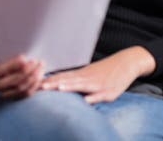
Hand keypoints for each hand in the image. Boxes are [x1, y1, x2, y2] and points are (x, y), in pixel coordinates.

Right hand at [0, 55, 43, 98]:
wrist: (11, 71)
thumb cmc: (11, 60)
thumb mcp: (9, 55)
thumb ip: (16, 57)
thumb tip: (24, 57)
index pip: (0, 70)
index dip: (12, 64)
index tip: (24, 58)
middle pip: (14, 80)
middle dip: (28, 71)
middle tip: (37, 61)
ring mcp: (6, 94)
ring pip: (22, 87)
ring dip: (34, 76)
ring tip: (41, 66)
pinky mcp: (15, 98)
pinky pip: (26, 93)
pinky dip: (35, 84)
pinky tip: (40, 76)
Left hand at [41, 46, 155, 103]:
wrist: (127, 62)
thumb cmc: (106, 70)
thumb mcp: (90, 72)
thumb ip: (75, 78)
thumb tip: (59, 82)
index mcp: (81, 74)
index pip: (62, 76)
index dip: (49, 80)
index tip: (36, 82)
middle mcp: (87, 78)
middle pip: (68, 80)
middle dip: (54, 84)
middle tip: (40, 86)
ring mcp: (98, 84)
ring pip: (82, 86)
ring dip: (70, 87)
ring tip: (59, 88)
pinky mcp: (109, 91)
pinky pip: (100, 95)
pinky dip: (93, 98)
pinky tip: (87, 101)